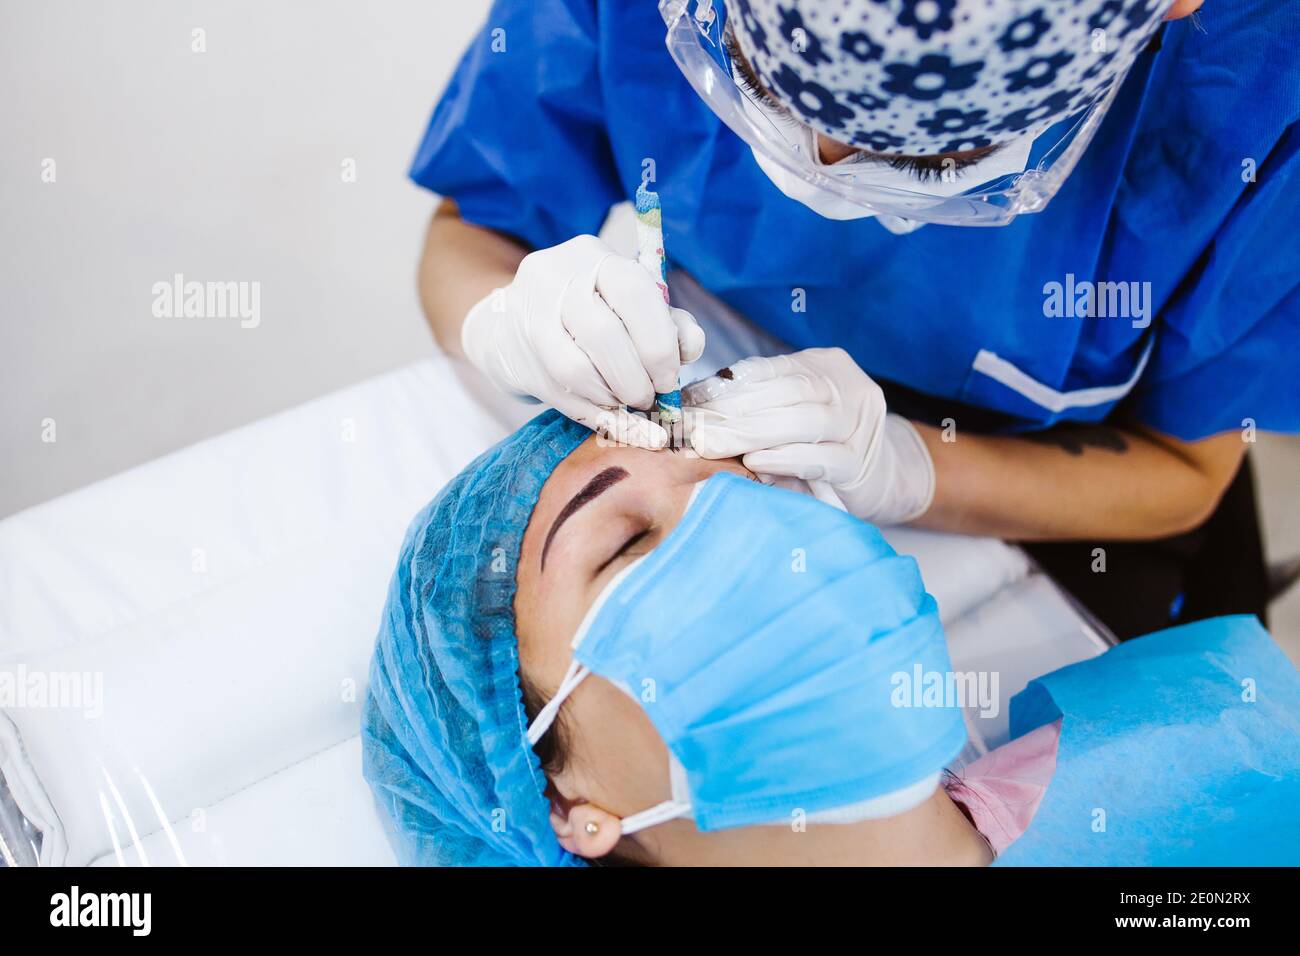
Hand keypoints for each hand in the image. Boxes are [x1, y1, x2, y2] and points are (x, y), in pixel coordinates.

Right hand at [461, 234, 704, 447]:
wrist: (513, 321)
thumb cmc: (589, 312)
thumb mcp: (632, 305)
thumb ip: (669, 322)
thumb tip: (691, 347)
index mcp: (596, 257)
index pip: (634, 292)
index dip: (659, 344)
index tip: (669, 378)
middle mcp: (557, 278)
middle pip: (604, 334)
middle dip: (636, 379)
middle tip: (649, 398)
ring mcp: (530, 316)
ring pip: (577, 370)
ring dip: (612, 398)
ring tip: (625, 402)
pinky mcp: (516, 356)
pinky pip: (560, 393)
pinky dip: (592, 409)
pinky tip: (605, 409)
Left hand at [683, 348, 934, 523]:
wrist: (885, 475)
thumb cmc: (823, 442)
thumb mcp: (796, 411)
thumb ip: (761, 404)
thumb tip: (699, 408)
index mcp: (826, 366)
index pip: (772, 369)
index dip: (729, 384)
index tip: (691, 401)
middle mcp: (847, 388)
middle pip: (787, 392)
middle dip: (734, 410)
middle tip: (694, 427)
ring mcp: (858, 425)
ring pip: (804, 421)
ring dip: (751, 434)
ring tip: (712, 444)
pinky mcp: (858, 464)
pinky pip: (820, 459)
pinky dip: (784, 459)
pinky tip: (754, 462)